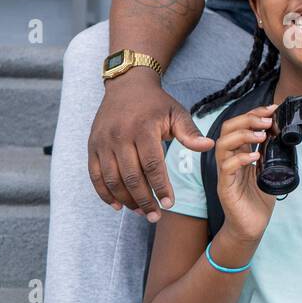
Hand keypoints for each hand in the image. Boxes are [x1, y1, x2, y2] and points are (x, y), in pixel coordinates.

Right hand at [88, 70, 214, 218]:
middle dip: (145, 201)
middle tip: (155, 217)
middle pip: (132, 177)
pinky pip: (95, 175)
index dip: (161, 187)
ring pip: (113, 180)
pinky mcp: (92, 146)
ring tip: (141, 212)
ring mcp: (103, 142)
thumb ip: (190, 132)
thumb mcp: (177, 113)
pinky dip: (104, 193)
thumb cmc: (156, 104)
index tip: (170, 204)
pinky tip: (118, 205)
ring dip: (126, 200)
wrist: (126, 85)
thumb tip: (209, 146)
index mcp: (143, 129)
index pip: (153, 165)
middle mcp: (120, 136)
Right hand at [214, 103, 279, 241]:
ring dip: (243, 135)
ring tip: (262, 134)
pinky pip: (227, 168)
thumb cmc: (258, 200)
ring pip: (223, 145)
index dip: (253, 113)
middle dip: (248, 119)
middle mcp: (229, 160)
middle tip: (267, 118)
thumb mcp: (268, 171)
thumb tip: (282, 132)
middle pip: (228, 129)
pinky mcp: (225, 188)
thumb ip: (271, 153)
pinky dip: (241, 159)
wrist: (251, 228)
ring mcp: (225, 174)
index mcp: (238, 153)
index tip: (272, 108)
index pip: (239, 125)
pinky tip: (255, 157)